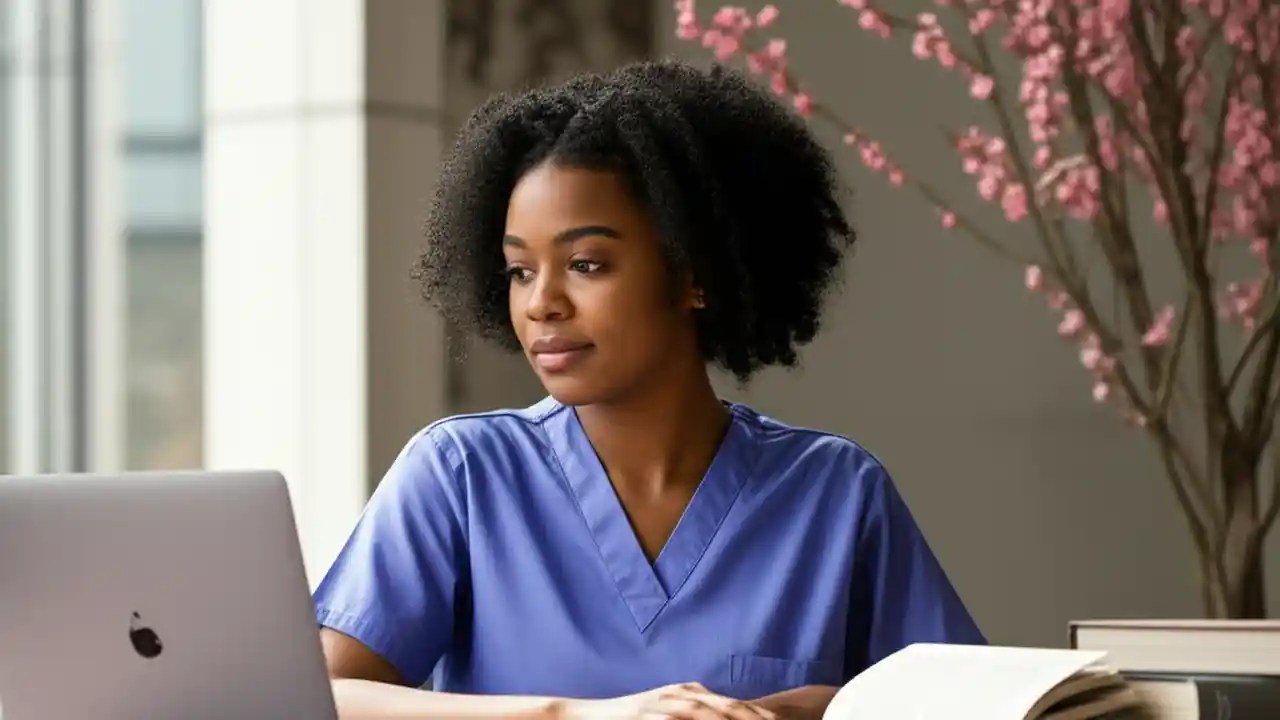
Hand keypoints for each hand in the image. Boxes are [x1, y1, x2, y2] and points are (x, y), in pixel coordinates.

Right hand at [557, 681, 778, 719]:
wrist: (586, 717)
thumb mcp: (666, 716)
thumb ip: (692, 718)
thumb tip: (721, 719)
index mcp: (691, 693)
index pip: (735, 705)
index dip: (759, 715)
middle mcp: (684, 694)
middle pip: (731, 707)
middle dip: (757, 718)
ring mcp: (668, 703)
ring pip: (713, 713)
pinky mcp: (654, 715)